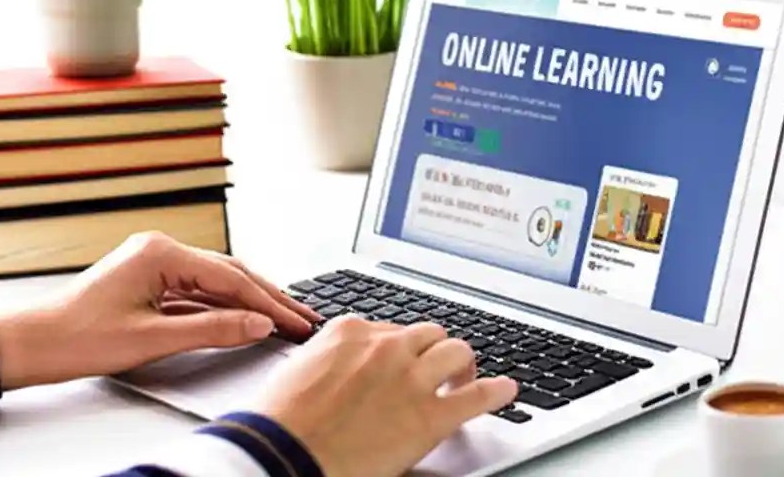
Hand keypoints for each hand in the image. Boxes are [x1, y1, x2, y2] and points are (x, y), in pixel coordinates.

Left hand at [0, 231, 319, 388]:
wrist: (29, 344)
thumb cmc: (76, 338)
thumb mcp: (152, 339)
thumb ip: (212, 330)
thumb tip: (258, 324)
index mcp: (160, 253)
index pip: (230, 277)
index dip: (268, 302)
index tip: (296, 321)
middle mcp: (159, 249)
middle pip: (229, 272)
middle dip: (268, 297)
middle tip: (303, 317)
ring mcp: (154, 264)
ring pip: (216, 282)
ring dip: (248, 303)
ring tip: (283, 320)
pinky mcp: (149, 281)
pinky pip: (196, 291)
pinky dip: (223, 308)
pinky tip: (244, 321)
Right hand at [256, 316, 517, 476]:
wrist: (282, 455)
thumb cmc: (279, 423)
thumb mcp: (298, 373)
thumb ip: (329, 361)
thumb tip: (338, 367)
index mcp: (352, 332)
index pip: (390, 328)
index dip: (398, 347)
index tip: (400, 358)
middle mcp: (387, 347)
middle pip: (428, 334)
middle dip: (432, 350)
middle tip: (434, 367)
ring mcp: (412, 378)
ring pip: (457, 352)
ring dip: (462, 364)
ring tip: (464, 376)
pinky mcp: (431, 416)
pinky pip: (478, 396)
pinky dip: (496, 393)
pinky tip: (505, 392)